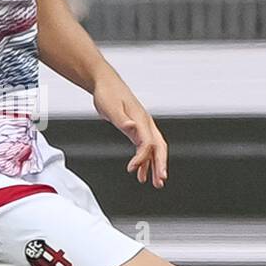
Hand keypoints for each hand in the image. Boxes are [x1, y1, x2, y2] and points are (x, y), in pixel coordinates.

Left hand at [92, 69, 167, 186]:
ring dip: (155, 166)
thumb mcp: (111, 107)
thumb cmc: (108, 93)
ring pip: (154, 149)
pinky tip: (142, 172)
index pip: (147, 143)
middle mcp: (145, 123)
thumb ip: (121, 119)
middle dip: (160, 165)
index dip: (142, 158)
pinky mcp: (137, 128)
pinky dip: (146, 161)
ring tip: (156, 182)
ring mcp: (143, 126)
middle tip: (160, 180)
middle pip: (159, 147)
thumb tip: (131, 127)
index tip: (132, 169)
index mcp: (140, 119)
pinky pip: (145, 147)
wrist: (105, 84)